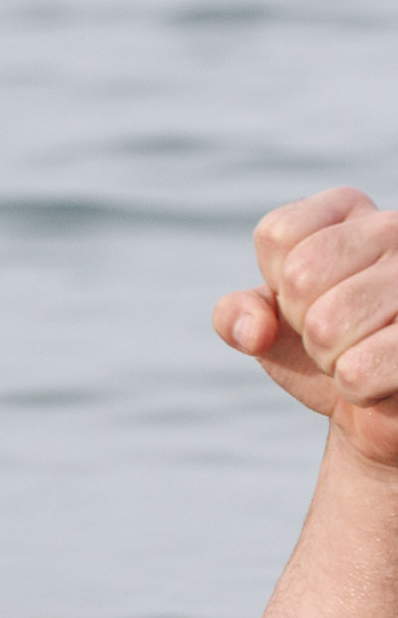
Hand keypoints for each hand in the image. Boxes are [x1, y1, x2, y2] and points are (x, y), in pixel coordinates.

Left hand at [215, 187, 397, 467]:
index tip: (310, 301)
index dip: (278, 287)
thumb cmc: (330, 349)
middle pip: (301, 278)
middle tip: (340, 334)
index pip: (277, 234)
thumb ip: (236, 315)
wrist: (383, 407)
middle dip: (304, 325)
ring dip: (331, 359)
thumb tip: (254, 330)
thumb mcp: (268, 326)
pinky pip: (360, 369)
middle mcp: (397, 229)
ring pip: (328, 325)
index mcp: (352, 210)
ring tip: (364, 352)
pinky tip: (386, 379)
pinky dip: (358, 388)